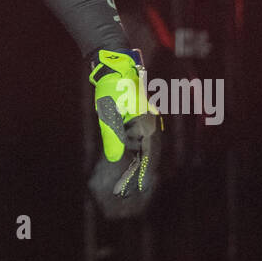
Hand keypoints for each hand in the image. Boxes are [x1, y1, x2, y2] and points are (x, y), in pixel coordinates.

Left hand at [90, 48, 161, 197]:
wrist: (115, 67)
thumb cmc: (112, 89)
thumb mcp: (109, 114)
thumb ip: (113, 138)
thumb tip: (115, 160)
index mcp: (148, 125)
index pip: (148, 158)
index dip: (139, 177)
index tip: (131, 191)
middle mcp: (152, 126)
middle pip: (148, 158)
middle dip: (137, 176)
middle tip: (123, 193)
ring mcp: (148, 124)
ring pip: (145, 152)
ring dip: (135, 168)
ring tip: (123, 185)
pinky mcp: (141, 122)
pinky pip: (140, 143)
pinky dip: (134, 156)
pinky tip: (126, 165)